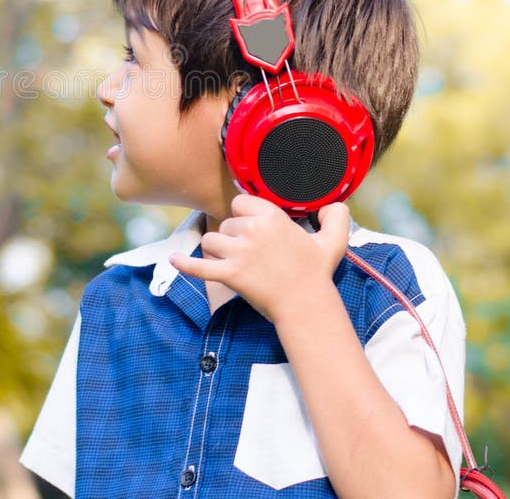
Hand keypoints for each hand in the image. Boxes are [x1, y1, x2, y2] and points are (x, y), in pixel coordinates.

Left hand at [169, 196, 349, 322]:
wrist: (306, 306)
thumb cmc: (317, 273)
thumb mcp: (334, 241)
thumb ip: (336, 217)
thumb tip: (333, 204)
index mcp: (271, 216)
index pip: (239, 202)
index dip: (243, 215)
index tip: (253, 228)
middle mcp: (252, 230)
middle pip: (225, 224)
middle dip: (232, 237)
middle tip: (251, 254)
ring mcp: (239, 253)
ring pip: (211, 241)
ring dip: (217, 251)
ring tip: (234, 262)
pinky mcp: (229, 275)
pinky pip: (200, 266)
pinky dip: (185, 264)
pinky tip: (172, 259)